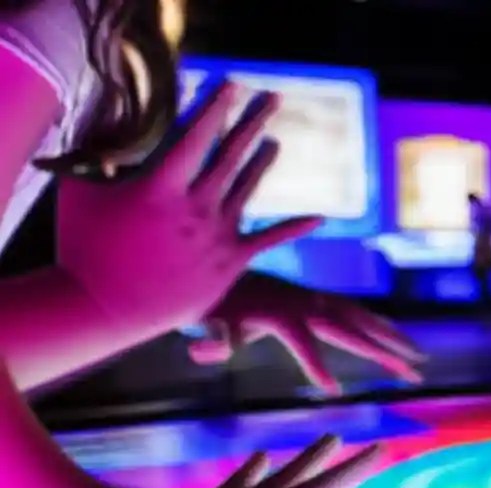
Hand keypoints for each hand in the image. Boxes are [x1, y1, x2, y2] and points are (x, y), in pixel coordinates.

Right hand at [55, 83, 321, 339]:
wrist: (101, 309)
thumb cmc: (83, 248)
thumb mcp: (80, 191)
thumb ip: (94, 156)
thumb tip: (101, 122)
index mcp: (161, 185)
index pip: (196, 135)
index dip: (216, 107)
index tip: (234, 85)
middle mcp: (197, 205)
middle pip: (231, 155)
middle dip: (252, 123)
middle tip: (274, 99)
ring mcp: (217, 234)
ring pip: (248, 189)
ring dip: (262, 163)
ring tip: (275, 142)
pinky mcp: (230, 262)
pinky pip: (268, 239)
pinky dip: (294, 227)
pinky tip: (318, 216)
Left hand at [189, 273, 425, 392]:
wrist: (225, 265)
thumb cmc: (219, 302)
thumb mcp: (212, 319)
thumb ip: (213, 338)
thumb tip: (202, 351)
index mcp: (283, 315)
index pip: (305, 345)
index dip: (317, 368)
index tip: (333, 392)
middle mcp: (309, 306)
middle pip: (354, 331)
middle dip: (385, 352)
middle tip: (414, 372)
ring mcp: (320, 300)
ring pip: (365, 320)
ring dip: (393, 338)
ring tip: (419, 357)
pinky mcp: (322, 298)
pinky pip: (359, 313)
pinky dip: (382, 326)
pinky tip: (397, 338)